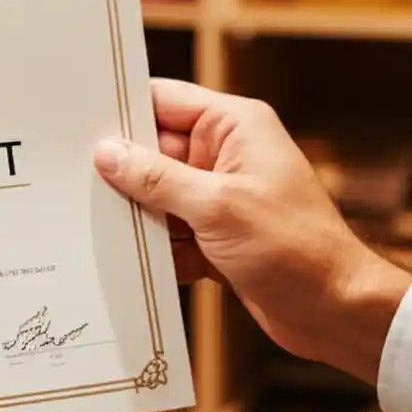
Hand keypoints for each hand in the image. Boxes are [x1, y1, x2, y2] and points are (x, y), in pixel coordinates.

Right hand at [93, 78, 411, 383]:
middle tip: (75, 183)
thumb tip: (107, 153)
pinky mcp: (216, 234)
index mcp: (235, 127)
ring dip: (137, 216)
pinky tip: (144, 266)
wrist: (336, 311)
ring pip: (156, 195)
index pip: (163, 101)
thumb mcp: (216, 206)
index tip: (76, 121)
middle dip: (121, 172)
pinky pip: (169, 230)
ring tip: (106, 231)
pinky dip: (157, 248)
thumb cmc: (295, 248)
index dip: (122, 109)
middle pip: (153, 150)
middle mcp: (226, 154)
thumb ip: (155, 177)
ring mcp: (220, 195)